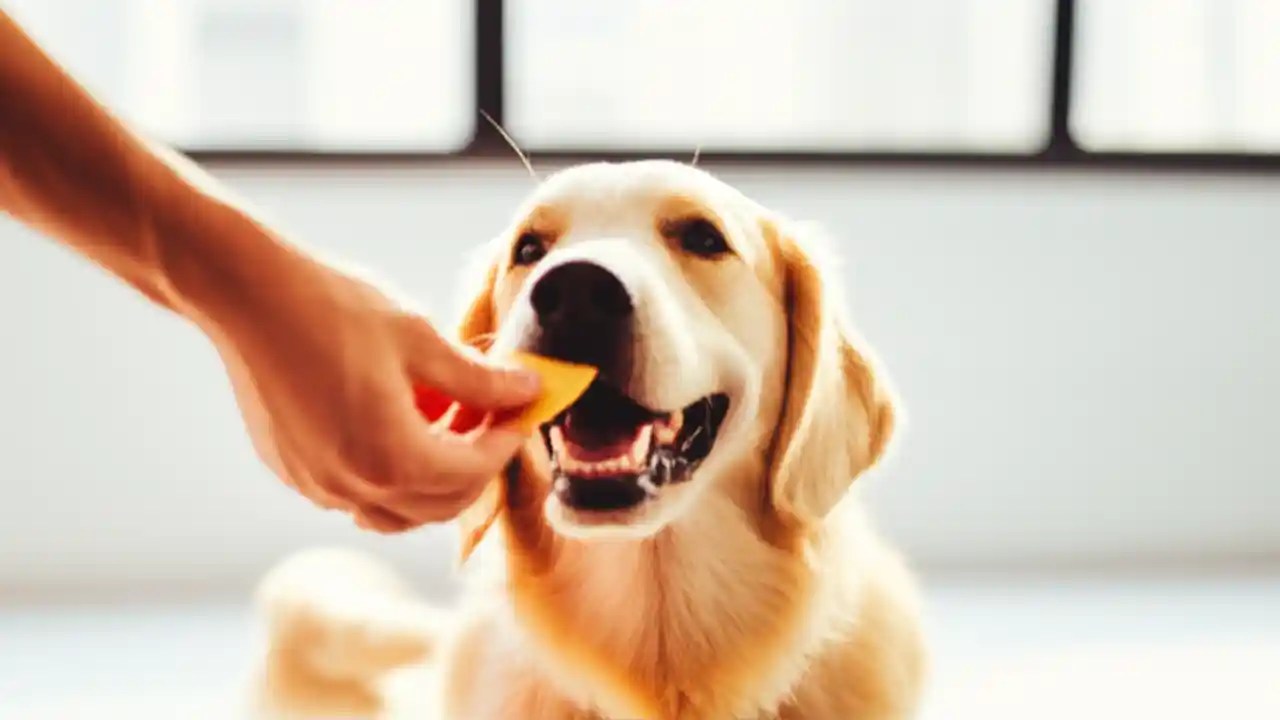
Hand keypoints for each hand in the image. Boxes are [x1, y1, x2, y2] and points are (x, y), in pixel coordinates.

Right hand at [203, 247, 538, 532]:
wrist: (247, 293)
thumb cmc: (334, 308)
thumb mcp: (420, 339)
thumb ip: (480, 379)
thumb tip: (529, 391)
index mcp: (391, 459)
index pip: (473, 472)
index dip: (505, 440)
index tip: (521, 408)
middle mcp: (351, 488)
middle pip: (441, 504)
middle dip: (475, 462)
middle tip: (489, 413)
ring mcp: (316, 486)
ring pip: (399, 509)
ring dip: (433, 476)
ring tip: (444, 416)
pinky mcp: (292, 471)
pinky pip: (358, 494)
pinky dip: (391, 472)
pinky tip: (397, 418)